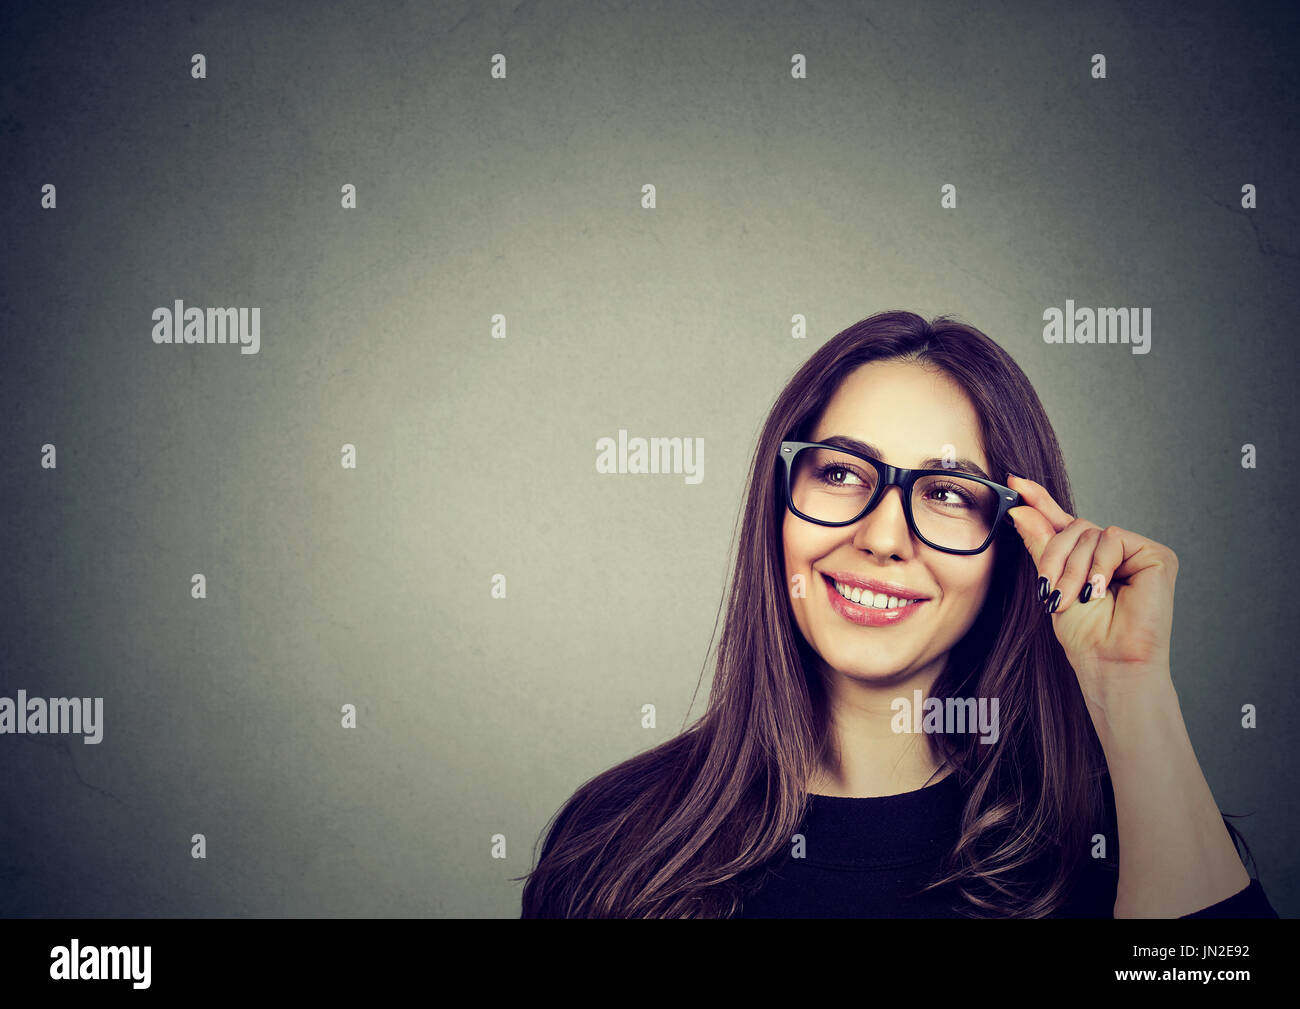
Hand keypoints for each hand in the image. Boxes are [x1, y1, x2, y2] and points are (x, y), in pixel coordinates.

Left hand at [1006, 474, 1177, 708]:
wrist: (1108, 663)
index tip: (1014, 482)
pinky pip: (1113, 538)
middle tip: (1050, 590)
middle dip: (1054, 557)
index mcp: (1090, 558)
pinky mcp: (1156, 555)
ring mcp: (1136, 552)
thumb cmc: (1084, 635)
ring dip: (1073, 567)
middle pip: (1074, 527)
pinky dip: (1099, 565)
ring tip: (1075, 598)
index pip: (1063, 523)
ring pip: (1089, 532)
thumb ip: (1041, 544)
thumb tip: (1021, 509)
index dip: (1040, 502)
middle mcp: (1114, 552)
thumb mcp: (1052, 582)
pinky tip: (1101, 590)